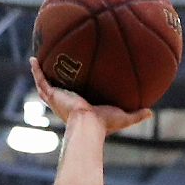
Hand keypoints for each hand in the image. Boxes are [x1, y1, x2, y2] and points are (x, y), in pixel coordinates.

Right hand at [28, 58, 151, 132]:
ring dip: (40, 73)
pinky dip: (36, 70)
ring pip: (45, 85)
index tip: (72, 83)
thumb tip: (151, 112)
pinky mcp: (53, 96)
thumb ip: (136, 114)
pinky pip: (41, 80)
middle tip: (51, 70)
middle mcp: (65, 104)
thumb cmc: (104, 125)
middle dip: (53, 82)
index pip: (73, 98)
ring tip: (35, 61)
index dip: (71, 91)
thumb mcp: (123, 116)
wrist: (89, 126)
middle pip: (56, 91)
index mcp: (78, 108)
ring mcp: (57, 99)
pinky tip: (33, 58)